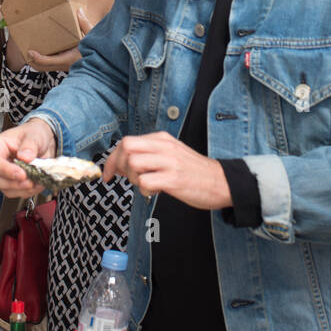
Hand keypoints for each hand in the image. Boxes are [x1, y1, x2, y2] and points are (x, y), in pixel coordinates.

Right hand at [0, 118, 56, 196]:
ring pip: (4, 189)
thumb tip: (24, 157)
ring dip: (22, 189)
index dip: (7, 171)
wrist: (41, 142)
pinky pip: (14, 193)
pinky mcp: (8, 183)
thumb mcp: (34, 135)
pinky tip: (36, 184)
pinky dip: (26, 192)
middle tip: (30, 182)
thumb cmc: (33, 134)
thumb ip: (30, 145)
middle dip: (13, 184)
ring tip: (37, 182)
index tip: (23, 174)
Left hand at [24, 8, 93, 72]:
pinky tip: (40, 49)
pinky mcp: (63, 66)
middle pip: (41, 67)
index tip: (30, 51)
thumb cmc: (98, 52)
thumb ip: (85, 24)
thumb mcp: (93, 37)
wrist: (102, 68)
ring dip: (35, 60)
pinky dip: (42, 59)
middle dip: (31, 59)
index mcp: (68, 59)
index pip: (48, 62)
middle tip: (24, 48)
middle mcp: (64, 65)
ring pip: (43, 67)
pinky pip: (48, 65)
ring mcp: (63, 67)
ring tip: (30, 47)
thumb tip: (79, 11)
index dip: (37, 57)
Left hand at [103, 131, 230, 209]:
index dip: (112, 158)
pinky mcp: (174, 179)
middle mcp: (165, 147)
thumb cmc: (193, 171)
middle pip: (127, 148)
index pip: (127, 141)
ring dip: (132, 178)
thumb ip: (149, 154)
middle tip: (124, 179)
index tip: (109, 173)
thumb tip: (122, 162)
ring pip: (134, 163)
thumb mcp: (171, 153)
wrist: (221, 182)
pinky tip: (155, 191)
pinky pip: (146, 182)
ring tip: (144, 184)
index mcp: (162, 139)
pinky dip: (144, 190)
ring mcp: (170, 162)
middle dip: (118, 165)